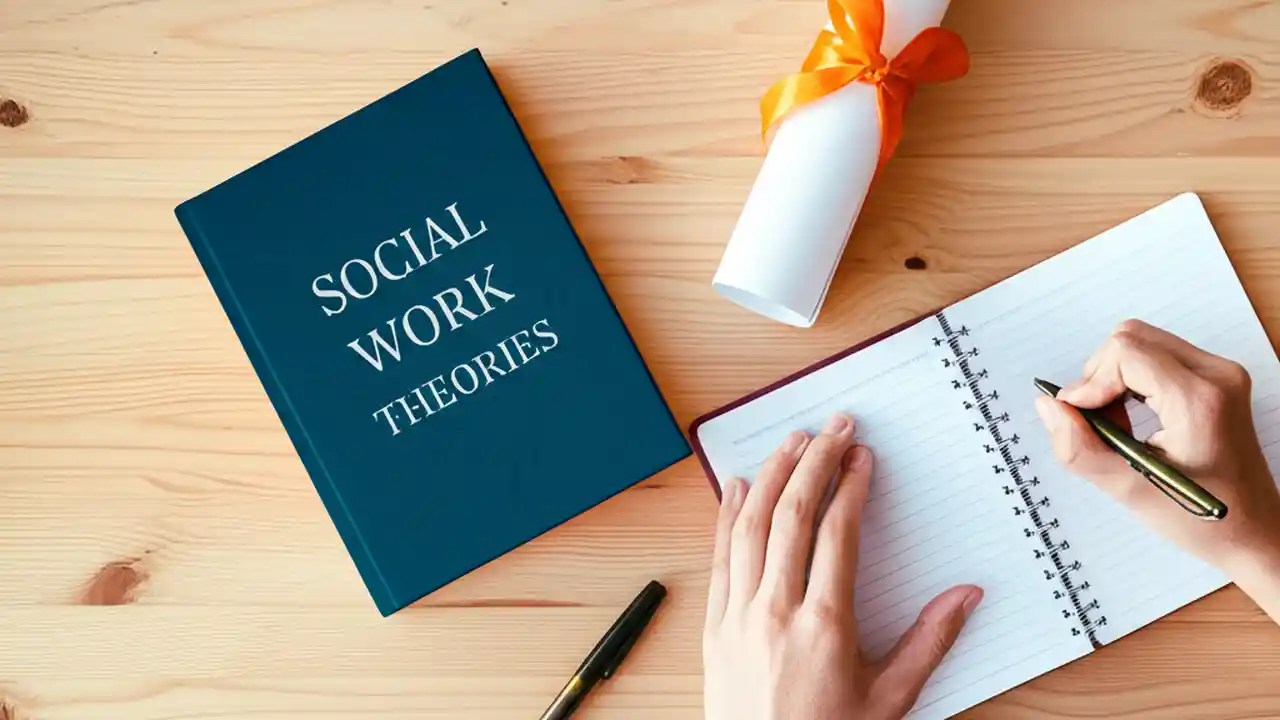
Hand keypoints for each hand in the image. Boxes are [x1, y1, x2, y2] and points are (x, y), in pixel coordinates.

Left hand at [703, 414, 982, 719]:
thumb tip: (967, 595)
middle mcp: (775, 612)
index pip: (837, 533)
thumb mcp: (890, 700)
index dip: (850, 486)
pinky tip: (734, 487)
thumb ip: (929, 642)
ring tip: (790, 442)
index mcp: (824, 626)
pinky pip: (719, 557)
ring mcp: (738, 616)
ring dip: (769, 476)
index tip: (861, 456)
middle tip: (833, 426)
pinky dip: (725, 516)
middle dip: (814, 462)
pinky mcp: (714, 627)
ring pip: (749, 526)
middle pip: (791, 515)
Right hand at [1035, 319, 1279, 621]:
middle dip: (1099, 378)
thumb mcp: (1130, 490)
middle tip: (1101, 424)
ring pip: (1139, 343)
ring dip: (1112, 379)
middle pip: (1129, 338)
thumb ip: (1079, 448)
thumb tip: (1049, 407)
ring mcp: (1219, 372)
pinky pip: (1154, 355)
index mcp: (1200, 399)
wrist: (1253, 531)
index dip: (1090, 382)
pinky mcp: (1214, 377)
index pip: (1125, 351)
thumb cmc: (1204, 519)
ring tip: (1118, 425)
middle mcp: (1216, 374)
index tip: (1081, 418)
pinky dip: (1130, 380)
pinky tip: (1133, 418)